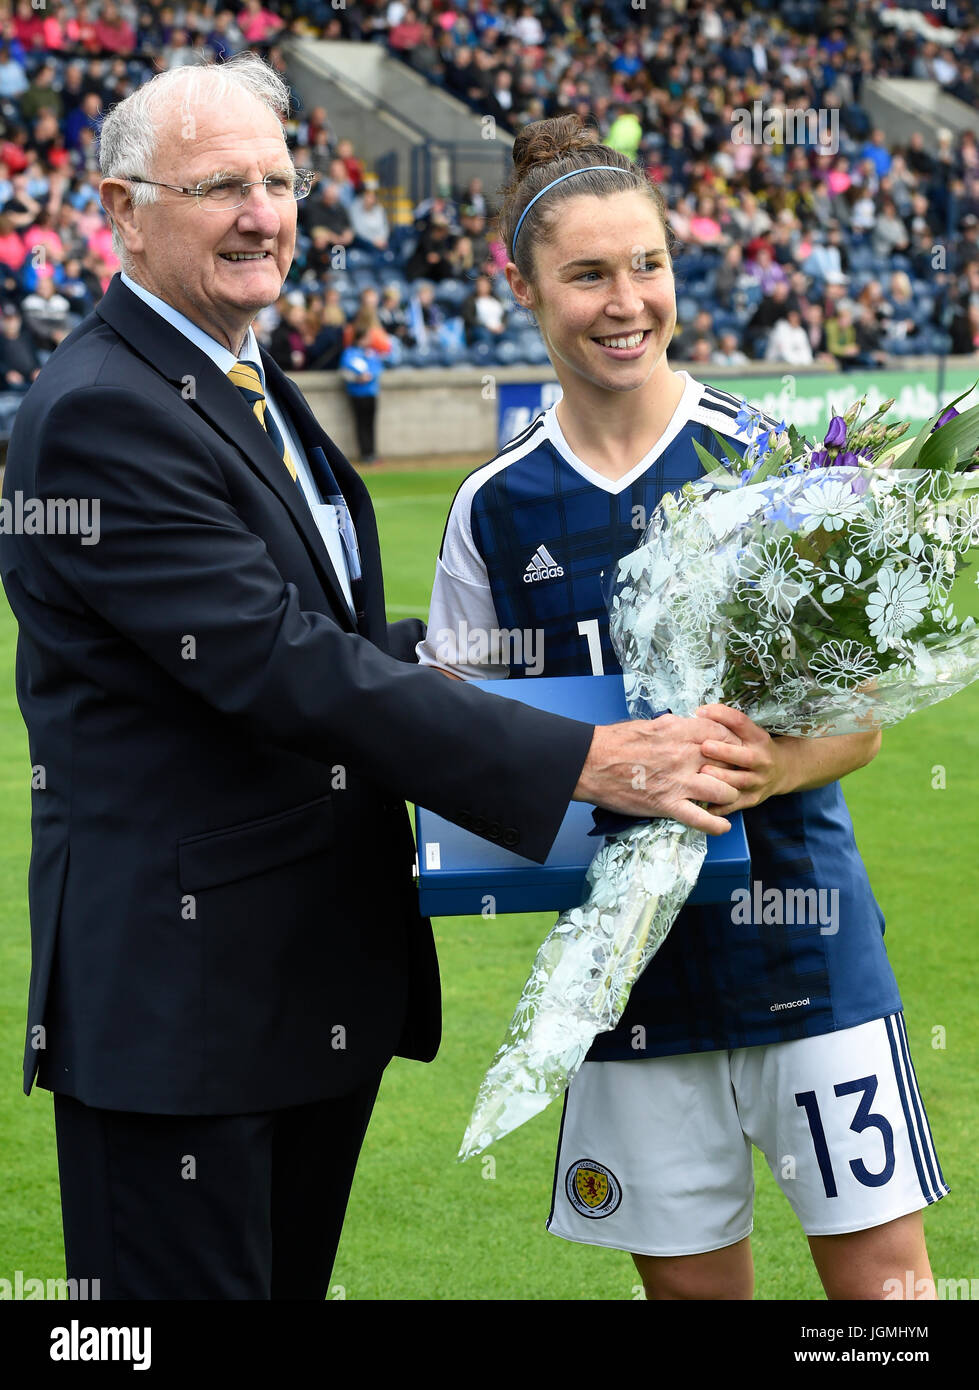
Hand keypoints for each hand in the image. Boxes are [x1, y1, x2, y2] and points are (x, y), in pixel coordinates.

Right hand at [573, 713, 743, 834]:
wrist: (589, 763)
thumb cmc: (614, 742)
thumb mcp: (651, 724)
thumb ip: (677, 728)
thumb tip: (692, 728)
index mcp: (681, 731)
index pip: (724, 735)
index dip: (733, 745)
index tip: (731, 752)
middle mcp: (685, 755)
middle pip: (729, 763)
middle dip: (733, 771)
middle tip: (729, 776)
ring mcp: (678, 781)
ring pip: (724, 791)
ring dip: (727, 796)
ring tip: (722, 799)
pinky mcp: (667, 805)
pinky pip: (701, 819)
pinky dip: (716, 825)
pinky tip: (721, 825)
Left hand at [695, 703, 785, 811]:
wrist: (783, 771)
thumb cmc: (755, 747)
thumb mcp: (748, 732)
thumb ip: (727, 723)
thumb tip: (699, 713)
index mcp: (758, 738)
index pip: (742, 722)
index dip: (722, 715)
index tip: (700, 712)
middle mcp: (762, 760)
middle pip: (745, 756)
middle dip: (724, 752)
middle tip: (704, 746)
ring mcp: (758, 781)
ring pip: (740, 782)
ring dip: (722, 778)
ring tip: (702, 773)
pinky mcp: (752, 799)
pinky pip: (735, 804)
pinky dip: (719, 805)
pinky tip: (702, 803)